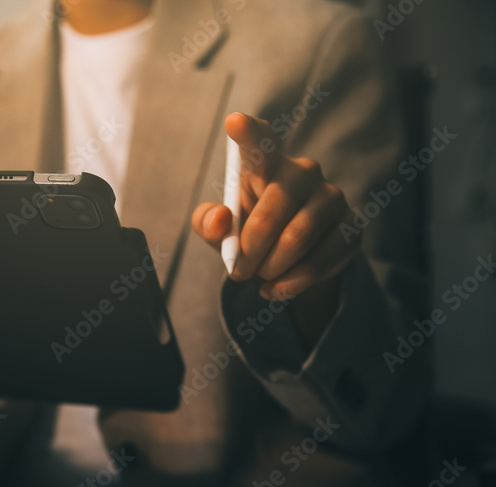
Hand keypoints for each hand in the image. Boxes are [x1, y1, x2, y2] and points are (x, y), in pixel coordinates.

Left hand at [192, 113, 357, 300]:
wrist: (286, 263)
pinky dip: (292, 281)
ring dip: (271, 265)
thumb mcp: (219, 231)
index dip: (248, 133)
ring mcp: (332, 197)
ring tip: (259, 276)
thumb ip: (209, 223)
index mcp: (265, 164)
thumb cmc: (247, 233)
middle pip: (277, 203)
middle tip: (237, 270)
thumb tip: (221, 220)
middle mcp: (303, 171)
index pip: (260, 142)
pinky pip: (321, 259)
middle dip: (252, 245)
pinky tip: (275, 289)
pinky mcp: (352, 227)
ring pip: (299, 235)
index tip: (234, 123)